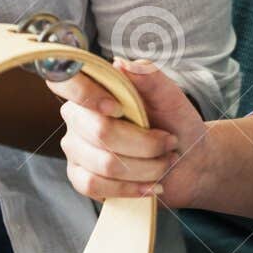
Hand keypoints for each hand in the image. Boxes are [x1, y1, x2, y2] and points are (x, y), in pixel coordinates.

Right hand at [49, 57, 210, 207]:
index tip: (118, 108)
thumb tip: (122, 63)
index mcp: (93, 89)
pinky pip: (94, 185)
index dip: (86, 94)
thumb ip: (150, 78)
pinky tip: (149, 186)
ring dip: (146, 168)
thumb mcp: (171, 98)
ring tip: (164, 164)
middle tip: (168, 143)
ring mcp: (75, 148)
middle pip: (99, 131)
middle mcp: (77, 116)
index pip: (63, 80)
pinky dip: (129, 188)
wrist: (189, 163)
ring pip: (103, 163)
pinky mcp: (80, 177)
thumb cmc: (176, 125)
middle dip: (145, 143)